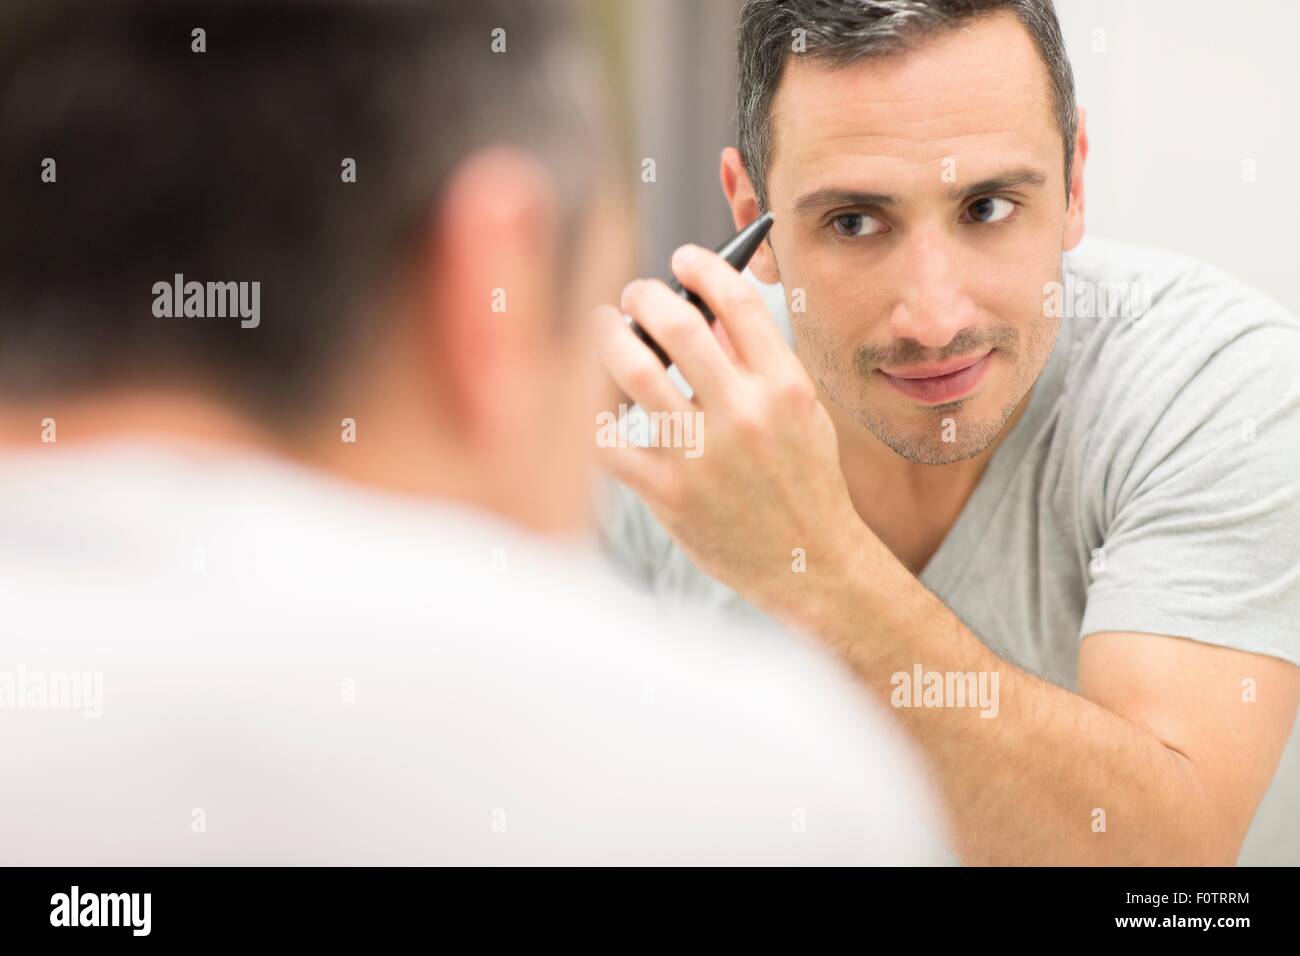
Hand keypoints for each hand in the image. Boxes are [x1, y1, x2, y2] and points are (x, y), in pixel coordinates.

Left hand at [595, 241, 864, 621]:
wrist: (811, 566)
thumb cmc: (805, 486)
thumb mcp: (803, 417)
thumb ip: (760, 366)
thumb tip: (709, 316)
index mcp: (784, 388)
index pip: (739, 301)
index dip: (703, 267)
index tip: (682, 258)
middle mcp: (744, 415)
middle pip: (679, 326)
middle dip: (646, 296)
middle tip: (635, 295)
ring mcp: (703, 456)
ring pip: (635, 371)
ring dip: (609, 338)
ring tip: (605, 328)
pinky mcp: (669, 494)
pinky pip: (611, 440)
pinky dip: (596, 414)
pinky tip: (595, 400)